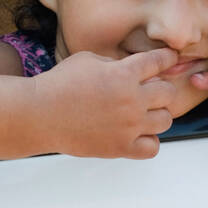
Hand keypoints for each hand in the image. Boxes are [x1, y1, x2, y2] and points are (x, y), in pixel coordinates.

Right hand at [33, 48, 181, 158]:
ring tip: (143, 114)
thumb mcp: (87, 59)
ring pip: (166, 120)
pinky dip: (149, 141)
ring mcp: (128, 126)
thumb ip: (115, 63)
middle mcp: (131, 99)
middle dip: (161, 89)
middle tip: (150, 91)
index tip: (168, 60)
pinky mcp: (120, 147)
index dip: (167, 59)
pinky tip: (136, 134)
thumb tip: (132, 70)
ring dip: (157, 115)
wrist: (39, 114)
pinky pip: (153, 147)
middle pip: (169, 93)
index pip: (160, 62)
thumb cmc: (59, 84)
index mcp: (123, 73)